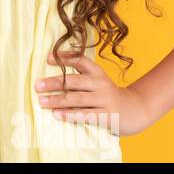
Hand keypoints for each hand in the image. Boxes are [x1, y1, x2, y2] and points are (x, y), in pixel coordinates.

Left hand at [35, 50, 157, 136]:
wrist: (135, 110)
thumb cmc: (108, 95)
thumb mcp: (98, 80)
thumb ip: (80, 76)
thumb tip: (51, 73)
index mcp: (97, 72)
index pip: (80, 60)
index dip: (64, 58)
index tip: (47, 59)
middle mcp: (100, 84)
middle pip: (74, 81)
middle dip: (54, 82)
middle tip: (37, 85)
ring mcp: (104, 100)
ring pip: (77, 99)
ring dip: (57, 100)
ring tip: (42, 101)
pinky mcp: (106, 116)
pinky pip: (85, 115)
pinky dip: (70, 114)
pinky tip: (57, 114)